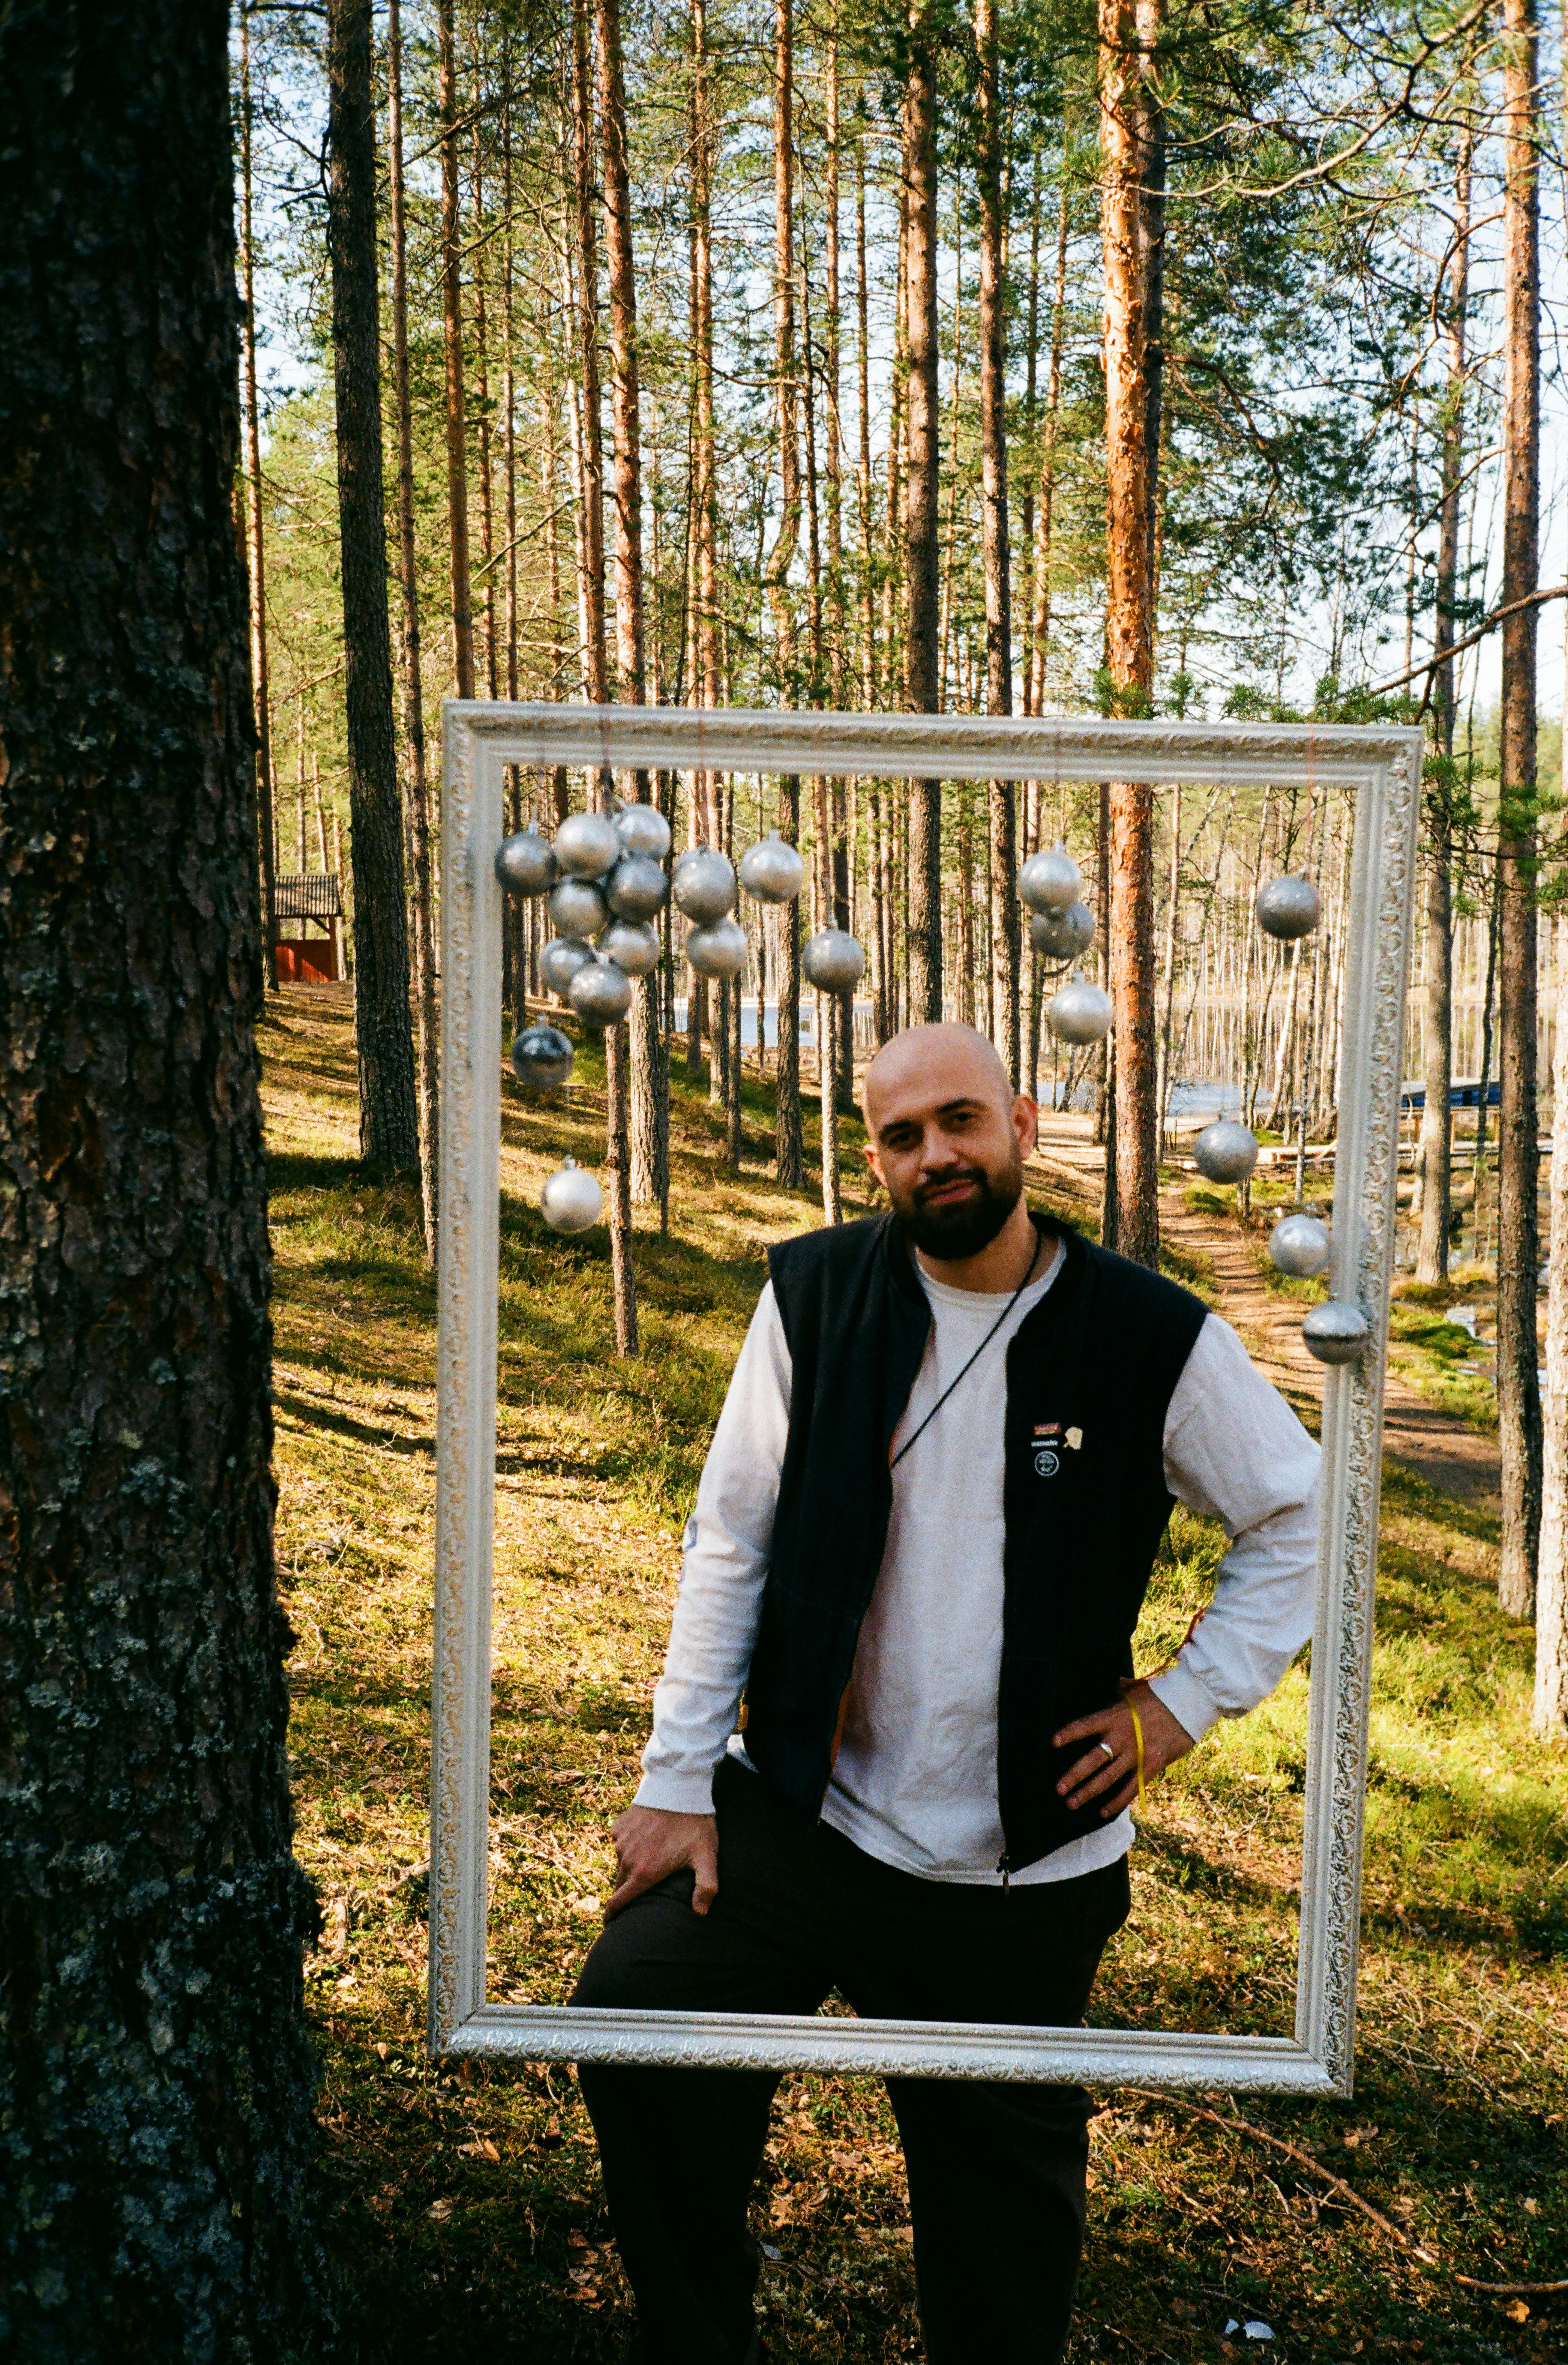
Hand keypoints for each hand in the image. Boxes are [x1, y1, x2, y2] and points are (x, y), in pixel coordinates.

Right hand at [606, 1804, 719, 1917]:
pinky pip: (621, 1843)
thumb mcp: (706, 1857)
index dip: (613, 1915)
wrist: (679, 1786)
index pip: (619, 1902)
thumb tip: (701, 1913)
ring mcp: (621, 1841)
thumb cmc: (695, 1824)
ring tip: (651, 1859)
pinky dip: (630, 1845)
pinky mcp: (619, 1825)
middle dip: (626, 1892)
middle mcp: (627, 1859)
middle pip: (621, 1884)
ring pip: (621, 1863)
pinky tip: (646, 1839)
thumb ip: (706, 1887)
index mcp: (644, 1872)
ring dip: (631, 1866)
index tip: (610, 1924)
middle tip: (641, 1892)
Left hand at [1051, 1681, 1194, 1819]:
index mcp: (1113, 1716)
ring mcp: (1136, 1753)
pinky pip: (1131, 1788)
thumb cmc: (1157, 1694)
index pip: (1084, 1726)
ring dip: (1088, 1792)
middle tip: (1058, 1790)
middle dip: (1073, 1776)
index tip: (1053, 1742)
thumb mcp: (1132, 1688)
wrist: (1187, 1703)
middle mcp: (1121, 1737)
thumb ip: (1115, 1689)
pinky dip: (1117, 1802)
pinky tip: (1104, 1812)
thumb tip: (1106, 1681)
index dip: (1069, 1734)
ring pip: (1107, 1778)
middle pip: (1092, 1760)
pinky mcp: (1151, 1765)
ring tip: (1071, 1804)